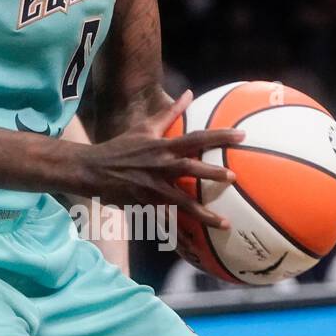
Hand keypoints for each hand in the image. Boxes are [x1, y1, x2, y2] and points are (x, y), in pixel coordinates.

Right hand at [73, 90, 244, 229]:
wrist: (93, 168)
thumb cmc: (122, 146)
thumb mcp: (145, 127)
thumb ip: (170, 112)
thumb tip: (189, 93)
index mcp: (162, 145)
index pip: (195, 137)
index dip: (219, 136)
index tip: (242, 136)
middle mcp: (160, 165)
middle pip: (189, 168)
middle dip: (211, 172)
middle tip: (234, 177)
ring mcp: (152, 185)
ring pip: (181, 200)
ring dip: (203, 212)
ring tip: (225, 222)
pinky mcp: (145, 202)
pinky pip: (166, 218)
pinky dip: (179, 230)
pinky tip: (195, 243)